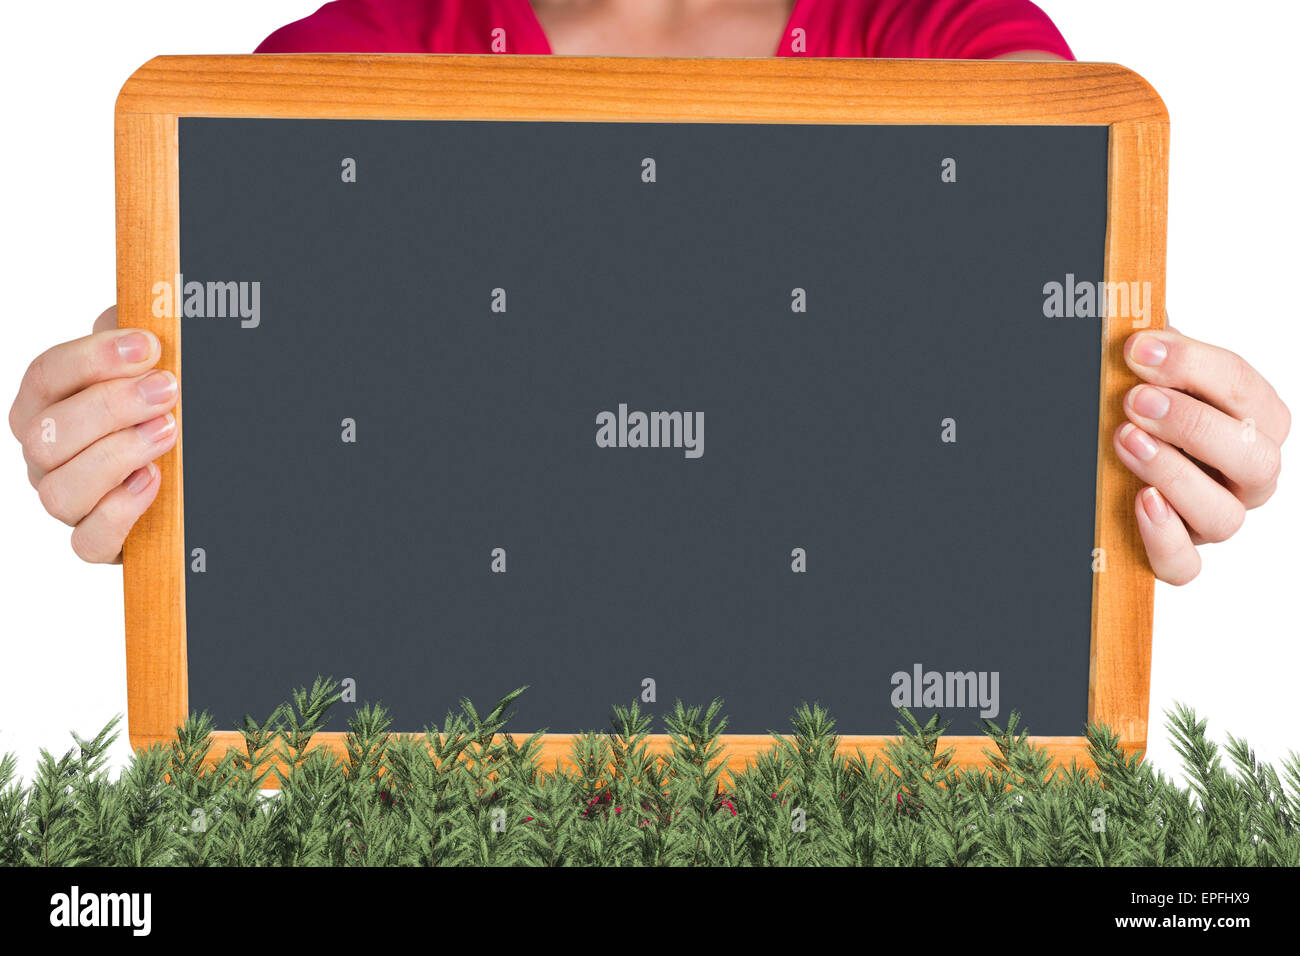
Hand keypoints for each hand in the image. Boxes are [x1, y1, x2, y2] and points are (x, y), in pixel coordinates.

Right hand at [9, 306, 178, 562]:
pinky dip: (119, 511)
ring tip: (168, 432)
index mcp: (48, 404)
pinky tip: (154, 481)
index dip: (93, 359)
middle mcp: (45, 455)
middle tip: (166, 389)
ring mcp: (67, 501)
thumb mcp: (154, 368)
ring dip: (116, 456)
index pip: (46, 375)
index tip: (148, 345)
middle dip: (110, 407)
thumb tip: (146, 311)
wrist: (191, 477)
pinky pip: (87, 541)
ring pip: (61, 489)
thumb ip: (140, 339)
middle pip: (48, 433)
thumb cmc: (164, 409)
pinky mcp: (97, 542)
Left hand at [1115, 322, 1288, 584]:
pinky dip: (1164, 537)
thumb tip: (1128, 314)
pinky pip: (1186, 566)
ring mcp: (1216, 518)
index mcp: (1253, 419)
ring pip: (1224, 516)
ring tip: (1124, 440)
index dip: (1194, 365)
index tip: (1137, 347)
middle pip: (1253, 458)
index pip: (1245, 389)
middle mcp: (1247, 475)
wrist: (1099, 450)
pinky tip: (1138, 501)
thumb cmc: (1131, 405)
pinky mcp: (1179, 556)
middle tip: (1134, 400)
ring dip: (1174, 475)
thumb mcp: (1139, 369)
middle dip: (1193, 424)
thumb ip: (1146, 345)